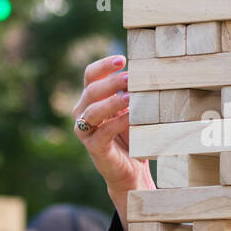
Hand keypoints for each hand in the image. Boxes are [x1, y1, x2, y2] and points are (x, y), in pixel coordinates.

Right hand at [71, 54, 154, 222]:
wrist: (131, 170)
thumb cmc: (132, 136)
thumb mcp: (132, 110)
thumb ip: (132, 93)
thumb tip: (148, 72)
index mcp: (90, 99)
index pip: (90, 75)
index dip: (104, 65)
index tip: (123, 59)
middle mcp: (82, 112)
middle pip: (91, 90)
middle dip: (112, 82)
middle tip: (131, 78)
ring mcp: (85, 131)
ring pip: (93, 111)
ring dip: (112, 102)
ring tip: (131, 97)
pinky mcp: (94, 148)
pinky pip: (103, 132)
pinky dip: (118, 123)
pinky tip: (132, 117)